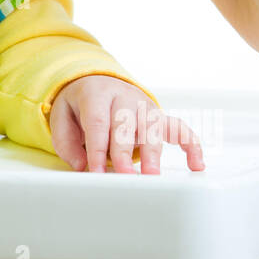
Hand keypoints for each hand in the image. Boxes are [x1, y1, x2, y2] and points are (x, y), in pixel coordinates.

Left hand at [49, 75, 204, 173]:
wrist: (97, 81)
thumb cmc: (80, 104)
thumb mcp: (61, 115)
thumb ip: (65, 140)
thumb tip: (81, 164)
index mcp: (97, 93)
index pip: (98, 121)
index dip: (97, 147)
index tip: (95, 171)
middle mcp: (124, 97)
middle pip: (127, 124)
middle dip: (126, 152)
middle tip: (125, 176)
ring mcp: (145, 106)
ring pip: (153, 127)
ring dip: (154, 152)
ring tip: (153, 176)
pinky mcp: (159, 116)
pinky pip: (180, 128)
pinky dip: (191, 145)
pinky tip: (196, 165)